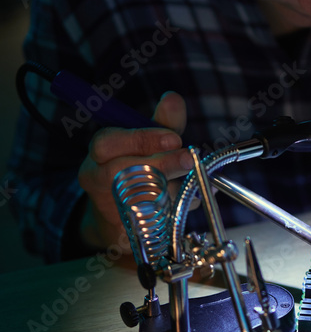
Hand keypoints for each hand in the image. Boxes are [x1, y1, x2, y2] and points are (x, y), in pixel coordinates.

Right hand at [77, 91, 192, 250]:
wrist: (121, 216)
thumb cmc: (138, 168)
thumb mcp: (151, 142)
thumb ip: (163, 122)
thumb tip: (173, 98)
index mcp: (100, 152)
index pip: (107, 142)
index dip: (141, 139)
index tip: (173, 138)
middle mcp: (97, 178)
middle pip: (121, 170)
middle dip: (161, 163)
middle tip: (189, 159)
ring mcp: (107, 206)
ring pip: (136, 197)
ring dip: (170, 188)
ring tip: (192, 181)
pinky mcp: (121, 232)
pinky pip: (149, 222)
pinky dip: (174, 210)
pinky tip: (189, 201)